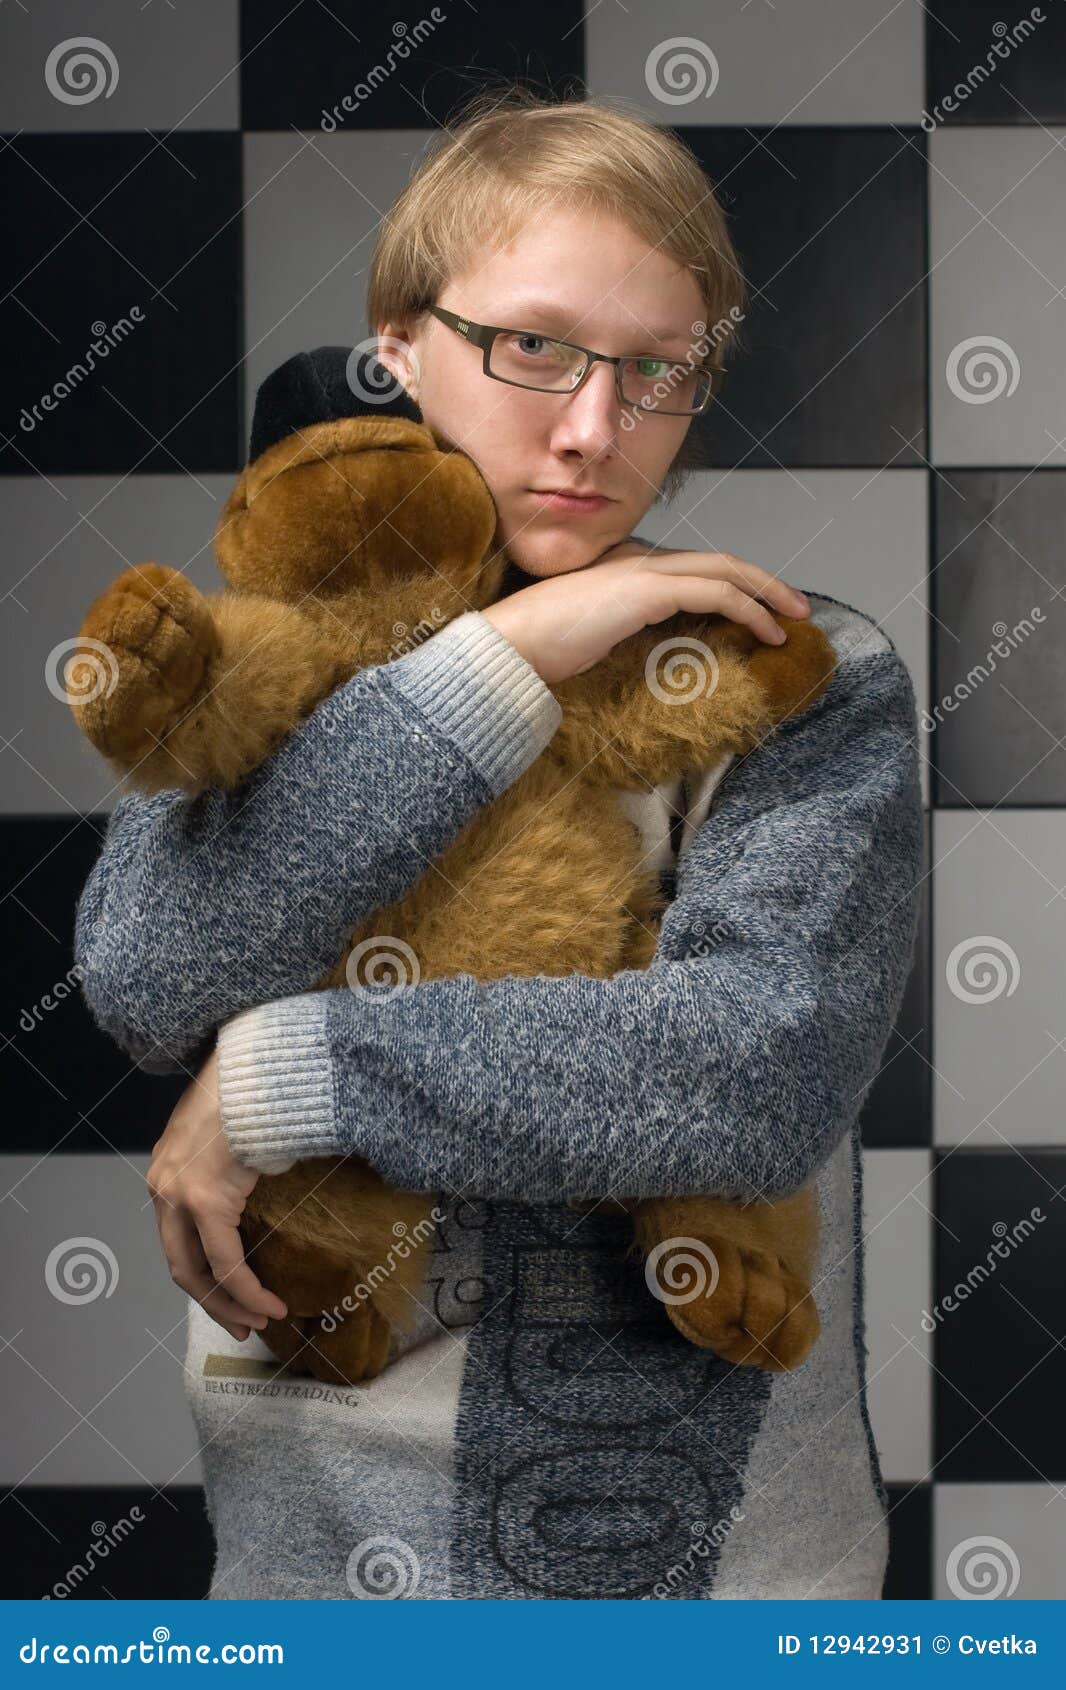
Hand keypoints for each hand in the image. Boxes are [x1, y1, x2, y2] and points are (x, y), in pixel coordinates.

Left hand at [146, 1044, 288, 1340]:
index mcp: (167, 1172)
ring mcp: (180, 1193)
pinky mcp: (205, 1199)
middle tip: (243, 1326)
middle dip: (213, 1303)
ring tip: (259, 1321)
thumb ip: (230, 1162)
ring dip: (229, 1304)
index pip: (178, 1239)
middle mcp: (163, 1187)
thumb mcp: (230, 1130)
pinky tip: (269, 1304)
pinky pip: (226, 1260)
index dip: (204, 1275)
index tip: (233, 1297)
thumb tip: (262, 1186)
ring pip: (197, 1271)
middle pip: (180, 1265)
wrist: (257, 1064)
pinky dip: (246, 1290)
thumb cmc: (252, 1089)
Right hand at [482, 539, 811, 684]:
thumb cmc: (537, 651)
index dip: (731, 585)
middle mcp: (636, 559)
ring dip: (766, 592)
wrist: (509, 646)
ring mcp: (642, 569)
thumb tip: (650, 656)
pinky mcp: (647, 588)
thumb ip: (623, 635)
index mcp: (623, 569)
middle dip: (762, 581)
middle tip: (796, 606)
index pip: (691, 570)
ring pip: (724, 569)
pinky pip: (715, 591)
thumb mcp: (592, 641)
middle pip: (716, 561)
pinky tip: (768, 632)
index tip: (758, 611)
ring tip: (795, 617)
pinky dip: (749, 608)